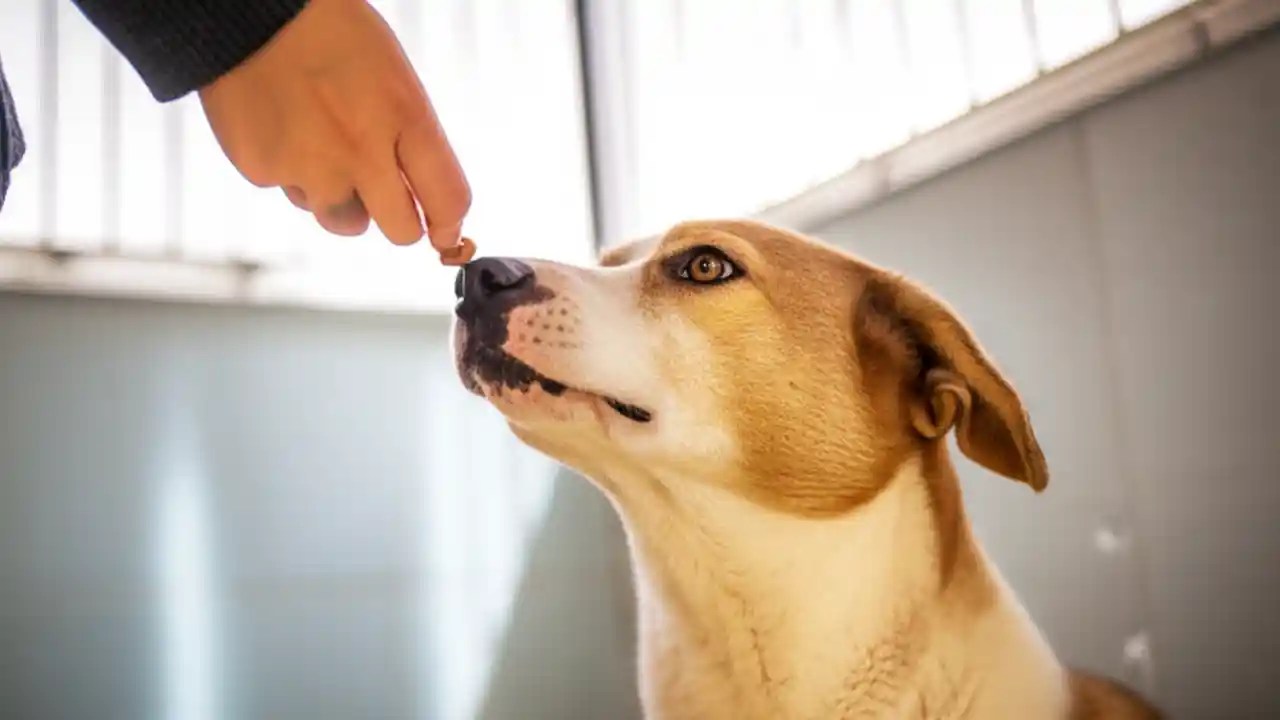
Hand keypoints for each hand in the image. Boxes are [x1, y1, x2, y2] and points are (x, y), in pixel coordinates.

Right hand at [197, 0, 474, 264]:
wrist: (252, 9)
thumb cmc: (332, 34)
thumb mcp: (394, 78)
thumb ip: (411, 138)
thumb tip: (424, 200)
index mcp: (405, 116)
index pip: (449, 201)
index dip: (449, 225)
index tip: (444, 232)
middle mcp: (361, 150)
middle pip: (401, 231)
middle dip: (399, 221)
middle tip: (387, 199)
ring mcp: (310, 166)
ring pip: (343, 222)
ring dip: (343, 201)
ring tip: (326, 151)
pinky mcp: (263, 171)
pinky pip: (291, 194)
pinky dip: (292, 172)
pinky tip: (285, 128)